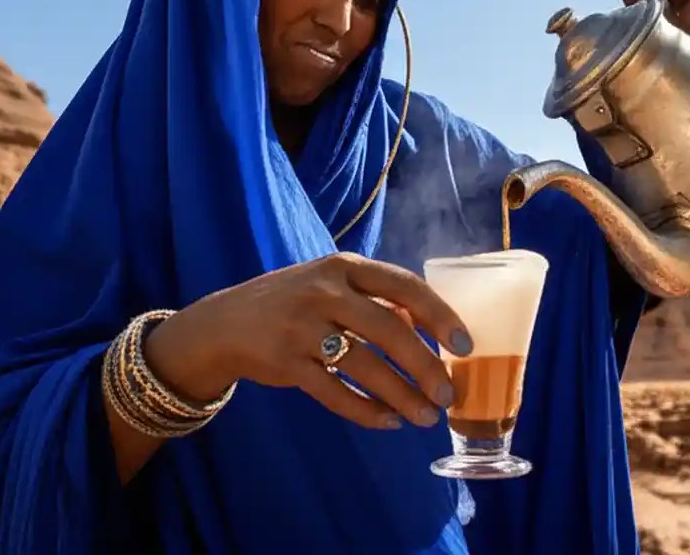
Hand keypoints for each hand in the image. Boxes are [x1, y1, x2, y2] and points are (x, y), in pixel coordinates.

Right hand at [145, 252, 471, 430]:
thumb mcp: (331, 282)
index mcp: (344, 266)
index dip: (439, 316)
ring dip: (401, 396)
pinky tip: (388, 422)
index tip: (465, 346)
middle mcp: (324, 292)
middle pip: (389, 330)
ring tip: (425, 417)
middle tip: (447, 395)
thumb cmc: (294, 301)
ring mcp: (301, 328)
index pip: (405, 286)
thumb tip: (432, 325)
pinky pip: (334, 393)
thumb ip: (376, 297)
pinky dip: (365, 411)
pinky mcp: (285, 363)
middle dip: (424, 366)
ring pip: (364, 367)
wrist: (225, 323)